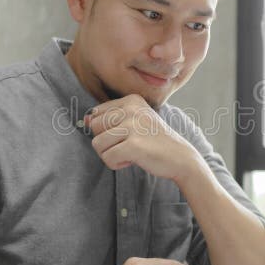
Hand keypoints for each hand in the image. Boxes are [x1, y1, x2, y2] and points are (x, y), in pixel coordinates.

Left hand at [85, 94, 202, 182]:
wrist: (180, 157)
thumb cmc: (155, 141)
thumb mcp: (135, 121)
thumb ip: (110, 118)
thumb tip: (85, 120)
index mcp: (131, 100)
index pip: (96, 114)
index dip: (107, 131)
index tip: (127, 134)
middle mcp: (131, 109)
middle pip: (93, 128)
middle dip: (107, 142)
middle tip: (128, 145)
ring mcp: (132, 126)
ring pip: (97, 144)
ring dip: (111, 154)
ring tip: (131, 152)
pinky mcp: (133, 145)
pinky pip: (107, 158)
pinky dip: (117, 164)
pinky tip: (134, 160)